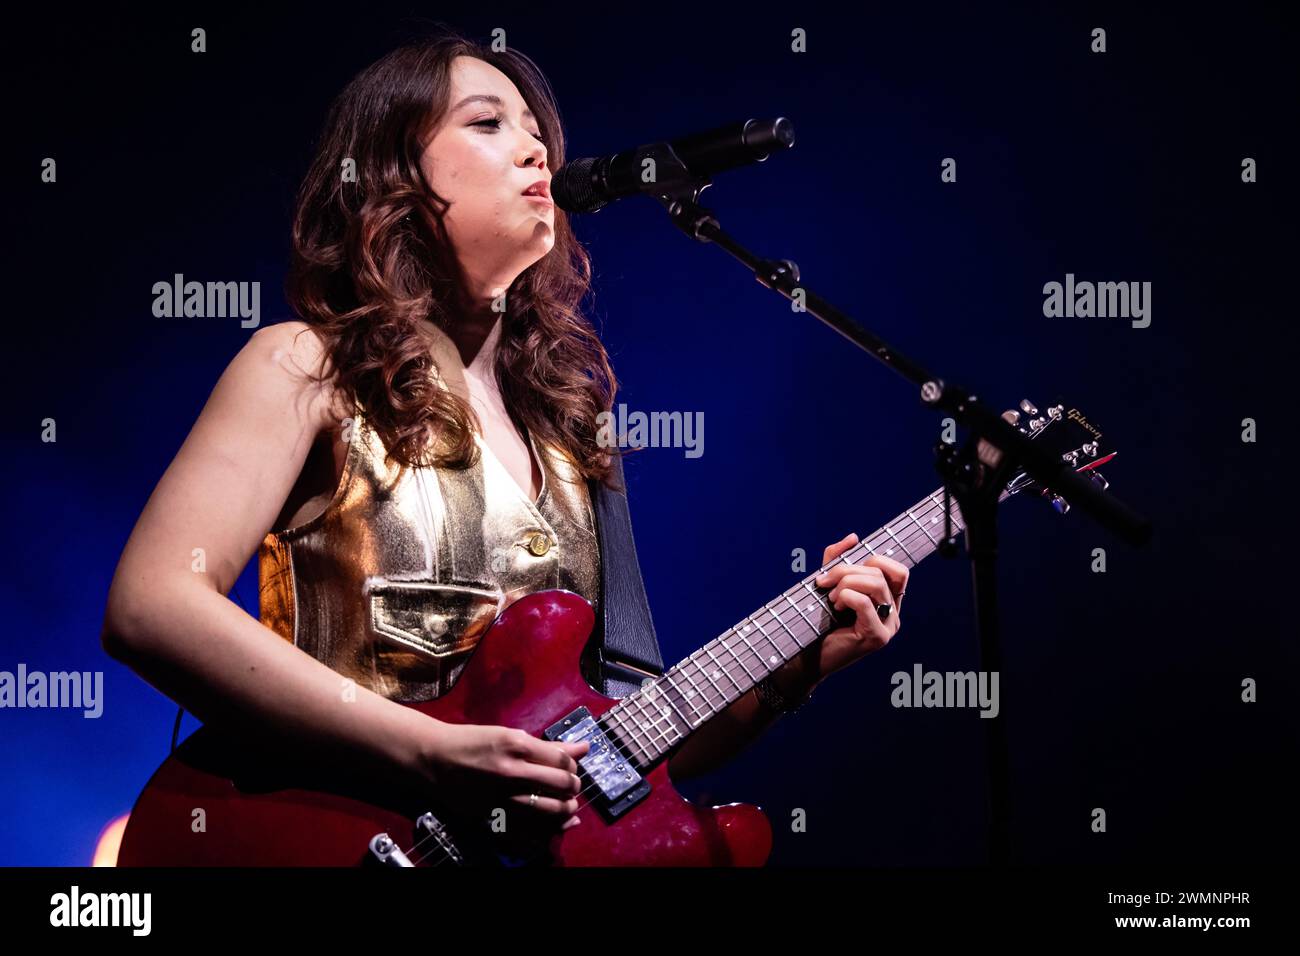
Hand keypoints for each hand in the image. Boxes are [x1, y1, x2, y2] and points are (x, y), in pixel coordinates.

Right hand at [413, 722, 589, 831]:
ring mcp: (502, 797)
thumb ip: (548, 746)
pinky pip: (528, 832)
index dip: (573, 766)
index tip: (569, 768)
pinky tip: (553, 828)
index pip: (563, 760)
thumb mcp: (510, 734)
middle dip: (573, 787)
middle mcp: (512, 772)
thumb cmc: (472, 741)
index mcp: (518, 745)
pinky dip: (546, 833)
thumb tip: (584, 748)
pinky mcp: (492, 816)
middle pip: (562, 785)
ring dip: (566, 810)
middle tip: (571, 787)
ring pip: (551, 811)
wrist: (433, 759)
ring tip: (566, 806)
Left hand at [807, 532, 908, 681]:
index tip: (843, 570)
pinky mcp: (877, 637)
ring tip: (831, 598)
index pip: (898, 571)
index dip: (874, 561)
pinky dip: (845, 597)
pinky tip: (835, 607)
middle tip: (824, 583)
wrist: (807, 657)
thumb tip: (854, 537)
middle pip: (880, 574)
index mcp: (888, 602)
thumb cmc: (817, 621)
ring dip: (845, 583)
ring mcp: (888, 627)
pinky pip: (865, 603)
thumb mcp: (828, 583)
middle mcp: (893, 614)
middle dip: (846, 571)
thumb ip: (837, 559)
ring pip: (875, 584)